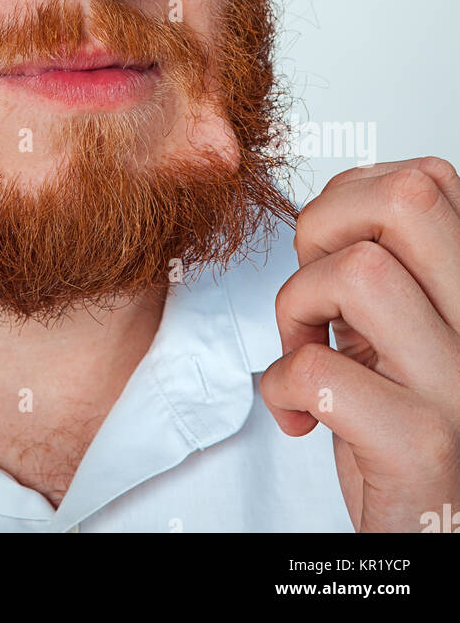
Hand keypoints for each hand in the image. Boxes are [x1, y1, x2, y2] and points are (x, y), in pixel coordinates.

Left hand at [260, 156, 459, 532]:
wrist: (432, 534)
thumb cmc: (406, 431)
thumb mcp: (407, 331)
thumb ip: (389, 268)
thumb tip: (336, 206)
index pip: (426, 179)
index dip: (352, 198)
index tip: (333, 250)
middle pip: (406, 201)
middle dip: (325, 224)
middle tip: (313, 284)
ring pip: (360, 274)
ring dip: (299, 304)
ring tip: (304, 347)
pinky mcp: (423, 445)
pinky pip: (321, 372)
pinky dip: (281, 385)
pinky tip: (300, 414)